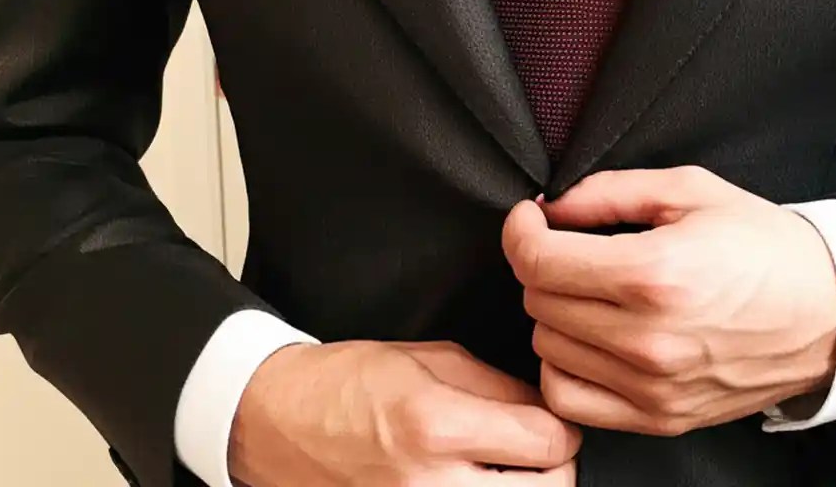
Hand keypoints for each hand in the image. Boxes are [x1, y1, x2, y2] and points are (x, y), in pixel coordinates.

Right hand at [230, 341, 579, 485]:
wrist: (274, 422)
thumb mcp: (431, 360)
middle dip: (553, 467)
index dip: (561, 427)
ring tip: (501, 469)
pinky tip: (470, 483)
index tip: (550, 421)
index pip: (550, 443)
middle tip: (534, 449)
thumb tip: (550, 410)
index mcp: (438, 426)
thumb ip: (500, 388)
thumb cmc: (346, 385)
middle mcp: (430, 486)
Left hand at [502, 167, 835, 436]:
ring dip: (556, 313)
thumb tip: (553, 206)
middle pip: (538, 302)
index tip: (530, 220)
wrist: (833, 312)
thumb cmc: (769, 249)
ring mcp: (652, 385)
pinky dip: (565, 366)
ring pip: (547, 347)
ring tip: (593, 292)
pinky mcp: (660, 417)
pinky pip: (570, 398)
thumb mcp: (692, 191)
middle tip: (572, 249)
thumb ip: (610, 192)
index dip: (520, 231)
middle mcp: (648, 337)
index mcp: (655, 274)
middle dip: (543, 266)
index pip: (539, 261)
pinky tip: (590, 340)